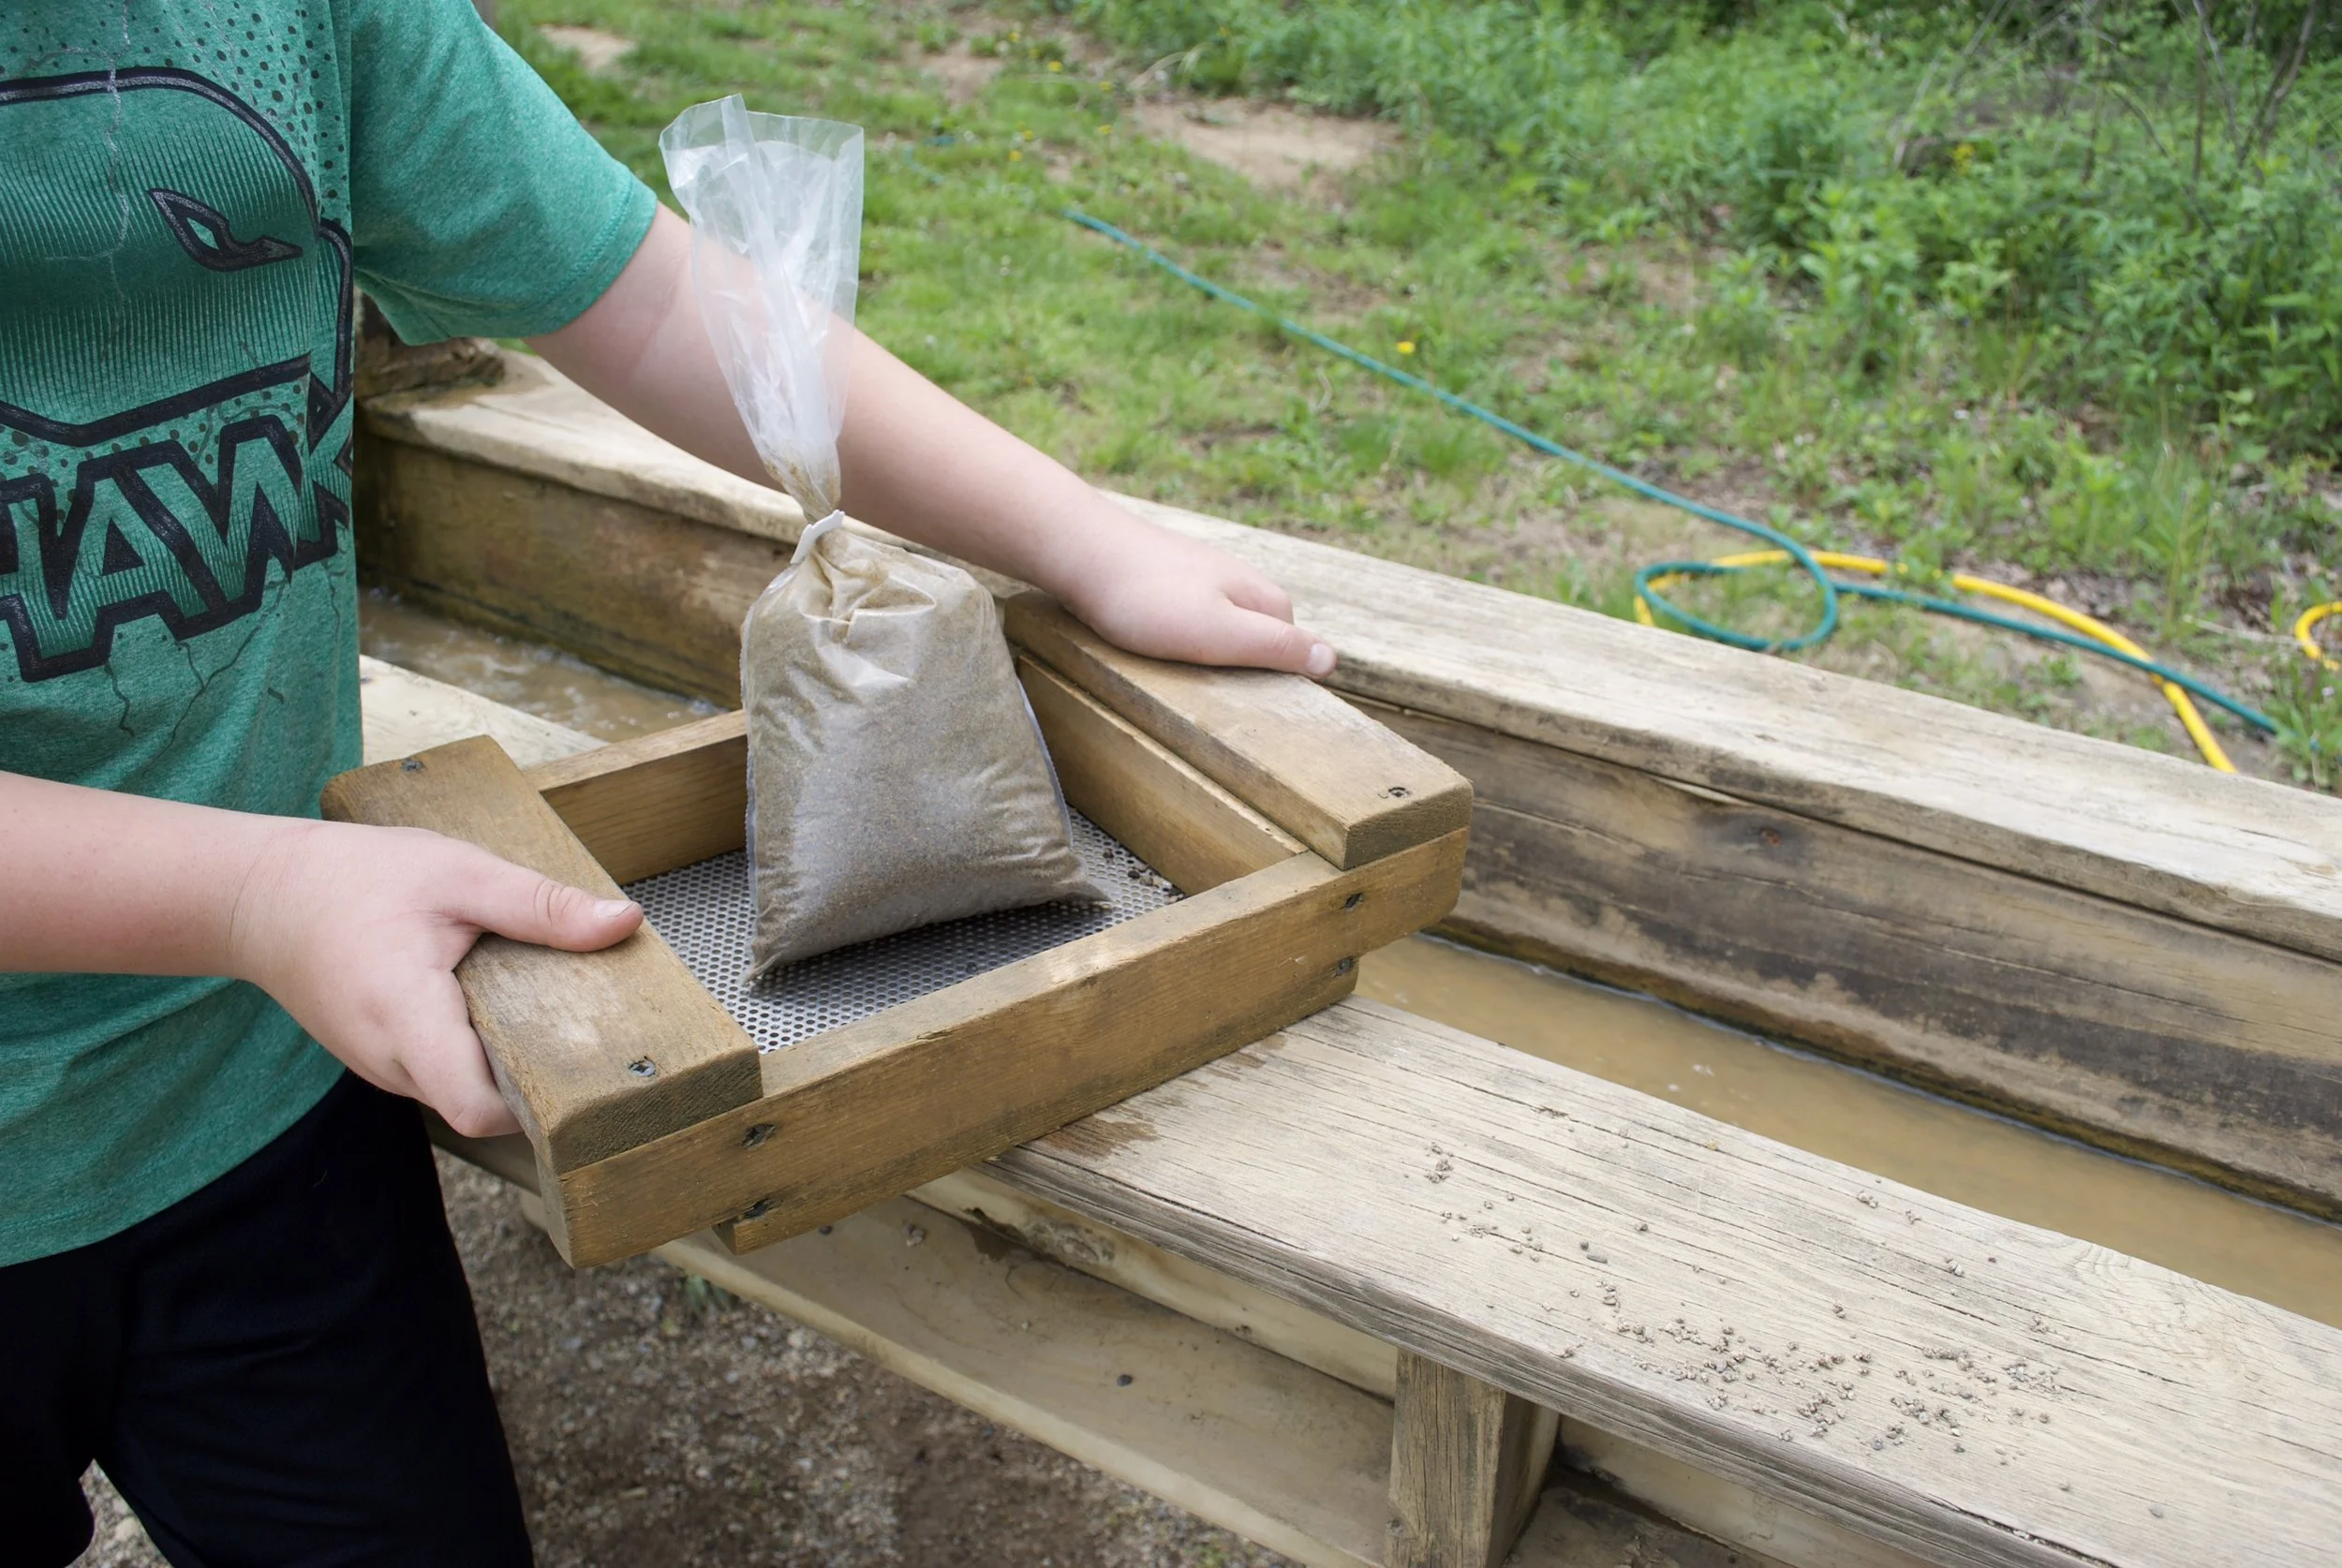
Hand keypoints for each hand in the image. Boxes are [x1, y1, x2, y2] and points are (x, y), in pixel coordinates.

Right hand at [226, 820, 642, 1137]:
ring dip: (502, 1057)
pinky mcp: (382, 1060)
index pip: (479, 1109)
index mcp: (406, 1017)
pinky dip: (473, 1047)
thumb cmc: (354, 878)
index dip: (538, 1101)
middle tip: (582, 1023)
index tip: (583, 1061)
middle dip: (533, 1073)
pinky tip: (494, 1000)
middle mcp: (390, 1061)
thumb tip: (625, 923)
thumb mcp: (458, 873)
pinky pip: (441, 1072)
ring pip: (462, 1090)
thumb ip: (540, 906)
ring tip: (538, 1002)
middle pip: (481, 1103)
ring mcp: (381, 1068)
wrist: (261, 895)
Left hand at [1060, 520, 1336, 676]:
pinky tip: (1145, 639)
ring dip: (1200, 648)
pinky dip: (1170, 632)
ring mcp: (1197, 574)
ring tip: (1170, 666)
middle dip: (1236, 661)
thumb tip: (1332, 660)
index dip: (1272, 675)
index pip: (1290, 644)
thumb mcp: (1220, 633)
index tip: (1243, 702)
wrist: (1077, 548)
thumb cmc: (1146, 598)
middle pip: (1254, 632)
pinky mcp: (1162, 575)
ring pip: (1215, 622)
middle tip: (1202, 685)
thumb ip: (1274, 646)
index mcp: (1258, 593)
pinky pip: (1180, 614)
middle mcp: (1235, 577)